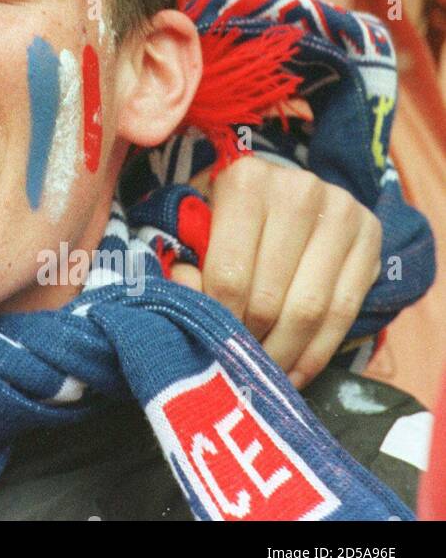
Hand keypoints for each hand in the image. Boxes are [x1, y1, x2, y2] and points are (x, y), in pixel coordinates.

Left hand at [171, 155, 381, 389]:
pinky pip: (345, 310)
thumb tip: (186, 292)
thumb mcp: (197, 223)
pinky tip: (297, 372)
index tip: (213, 346)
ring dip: (286, 353)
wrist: (282, 188)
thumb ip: (186, 258)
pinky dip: (319, 350)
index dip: (221, 320)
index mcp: (246, 181)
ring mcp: (341, 212)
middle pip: (271, 295)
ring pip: (312, 308)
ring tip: (266, 376)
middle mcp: (298, 190)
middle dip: (253, 342)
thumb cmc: (229, 212)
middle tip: (239, 369)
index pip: (230, 272)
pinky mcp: (370, 236)